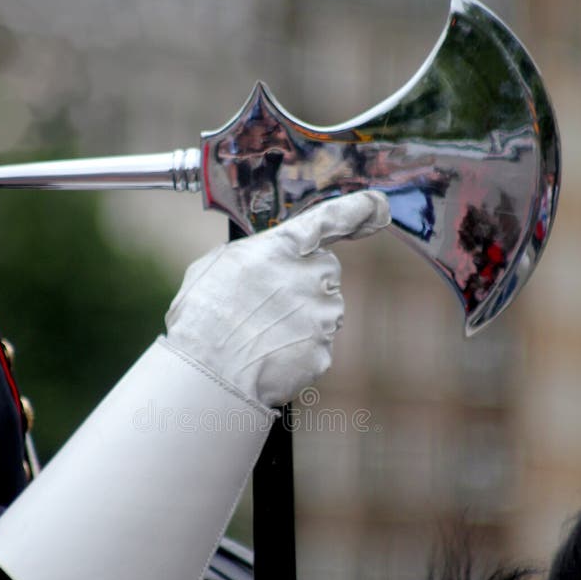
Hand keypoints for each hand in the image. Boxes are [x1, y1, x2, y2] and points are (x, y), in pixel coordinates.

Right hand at [165, 190, 389, 406]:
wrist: (209, 372)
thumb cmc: (202, 318)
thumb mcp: (215, 266)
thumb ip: (252, 254)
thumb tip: (262, 260)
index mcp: (283, 246)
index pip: (333, 218)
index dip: (359, 210)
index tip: (378, 207)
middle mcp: (312, 275)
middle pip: (325, 272)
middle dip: (305, 285)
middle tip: (267, 306)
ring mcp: (323, 315)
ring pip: (324, 312)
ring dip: (301, 321)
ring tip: (261, 335)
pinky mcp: (324, 351)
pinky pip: (317, 347)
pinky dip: (298, 352)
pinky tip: (269, 356)